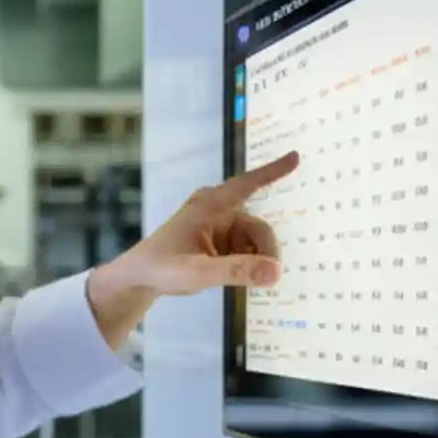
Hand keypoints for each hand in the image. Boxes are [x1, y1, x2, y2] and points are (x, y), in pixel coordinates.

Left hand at [87, 151, 298, 346]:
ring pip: (256, 242)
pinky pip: (249, 250)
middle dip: (265, 252)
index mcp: (209, 205)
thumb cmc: (162, 268)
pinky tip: (241, 278)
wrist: (141, 278)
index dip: (272, 171)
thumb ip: (236, 271)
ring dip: (256, 261)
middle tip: (269, 278)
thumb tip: (275, 271)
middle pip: (259, 228)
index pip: (246, 184)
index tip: (296, 156)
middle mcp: (218, 211)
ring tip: (243, 281)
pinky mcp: (223, 242)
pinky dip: (250, 265)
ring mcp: (222, 227)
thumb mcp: (198, 272)